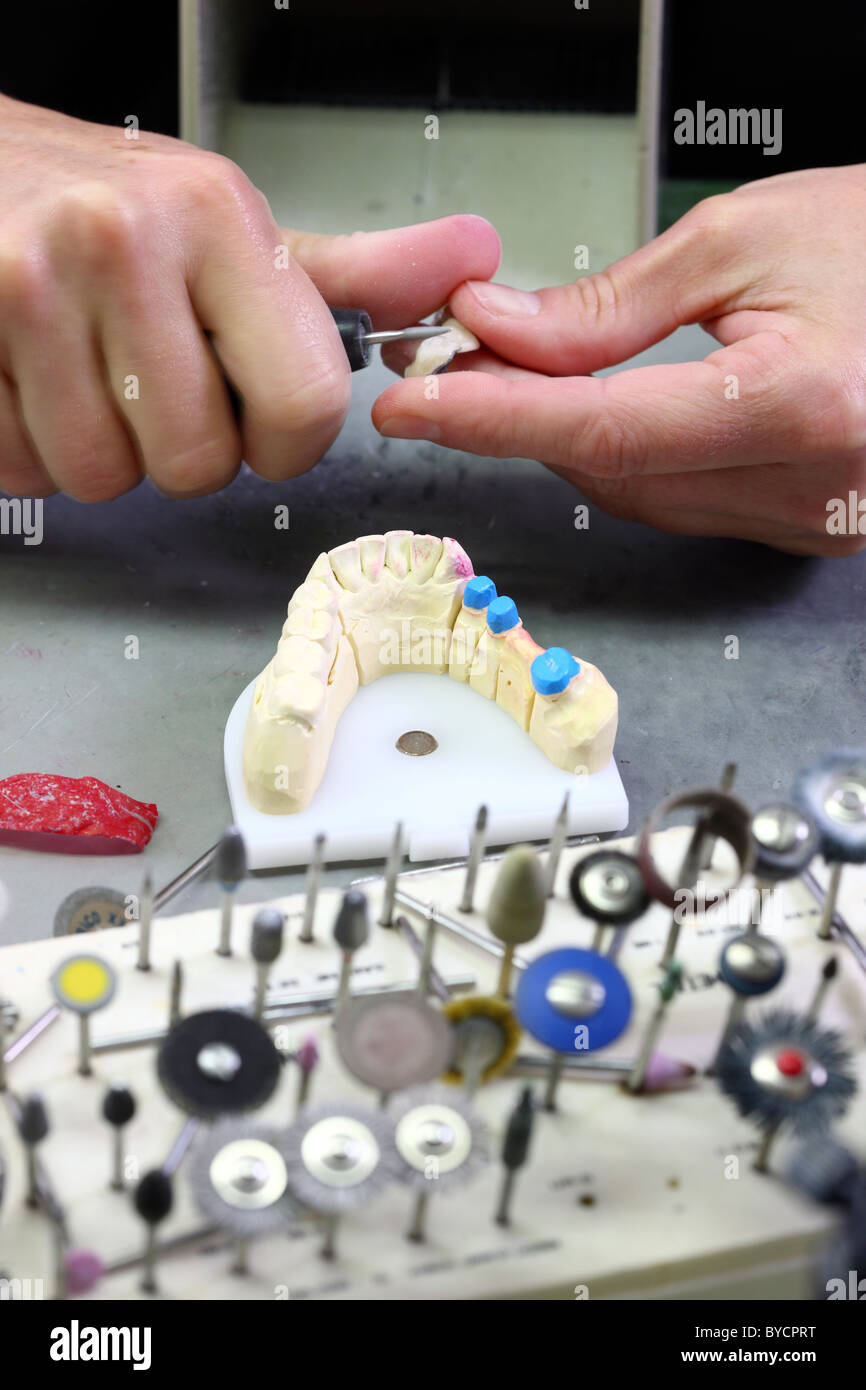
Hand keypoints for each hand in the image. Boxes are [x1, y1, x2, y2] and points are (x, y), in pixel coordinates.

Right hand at [0, 95, 499, 499]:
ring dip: (98, 451)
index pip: (306, 408)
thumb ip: (349, 276)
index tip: (256, 418)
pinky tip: (31, 379)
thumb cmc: (102, 209)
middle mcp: (125, 244)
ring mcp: (30, 290)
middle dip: (178, 447)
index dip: (283, 442)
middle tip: (147, 380)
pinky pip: (23, 468)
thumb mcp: (229, 231)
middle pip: (199, 463)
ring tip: (84, 373)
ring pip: (106, 477)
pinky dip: (26, 447)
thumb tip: (470, 259)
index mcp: (217, 221)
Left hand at [374, 165, 865, 555]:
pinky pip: (687, 508)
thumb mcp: (746, 239)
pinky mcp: (813, 529)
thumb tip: (502, 329)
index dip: (491, 417)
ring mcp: (815, 519)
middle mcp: (808, 484)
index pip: (601, 429)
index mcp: (799, 404)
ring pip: (640, 501)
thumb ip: (614, 306)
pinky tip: (605, 417)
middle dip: (520, 423)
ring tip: (522, 379)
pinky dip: (630, 465)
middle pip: (610, 475)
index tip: (412, 404)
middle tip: (457, 365)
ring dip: (569, 445)